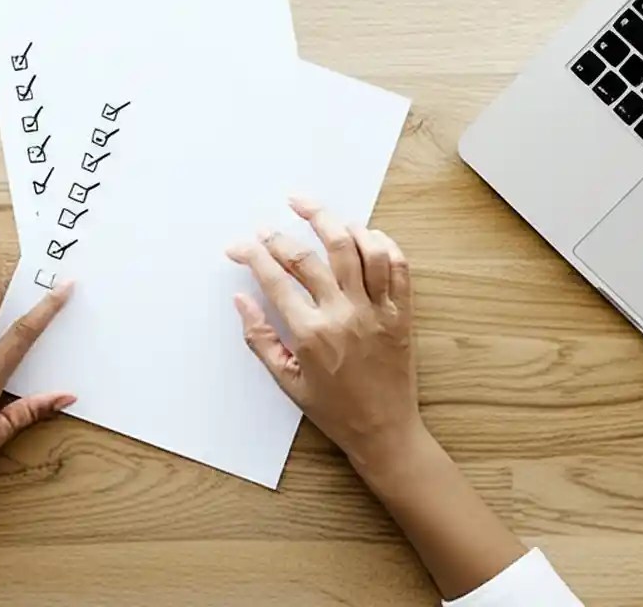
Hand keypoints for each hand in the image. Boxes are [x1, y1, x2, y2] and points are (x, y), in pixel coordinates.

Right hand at [227, 197, 421, 472]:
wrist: (385, 430)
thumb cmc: (334, 410)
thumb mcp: (287, 382)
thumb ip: (261, 339)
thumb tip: (241, 301)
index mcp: (311, 334)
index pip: (276, 279)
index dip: (253, 255)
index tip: (240, 245)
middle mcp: (344, 316)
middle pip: (312, 256)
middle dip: (285, 235)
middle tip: (271, 225)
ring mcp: (376, 311)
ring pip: (358, 249)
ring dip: (334, 223)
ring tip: (315, 211)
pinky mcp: (402, 312)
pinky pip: (396, 265)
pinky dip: (380, 243)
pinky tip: (363, 234)